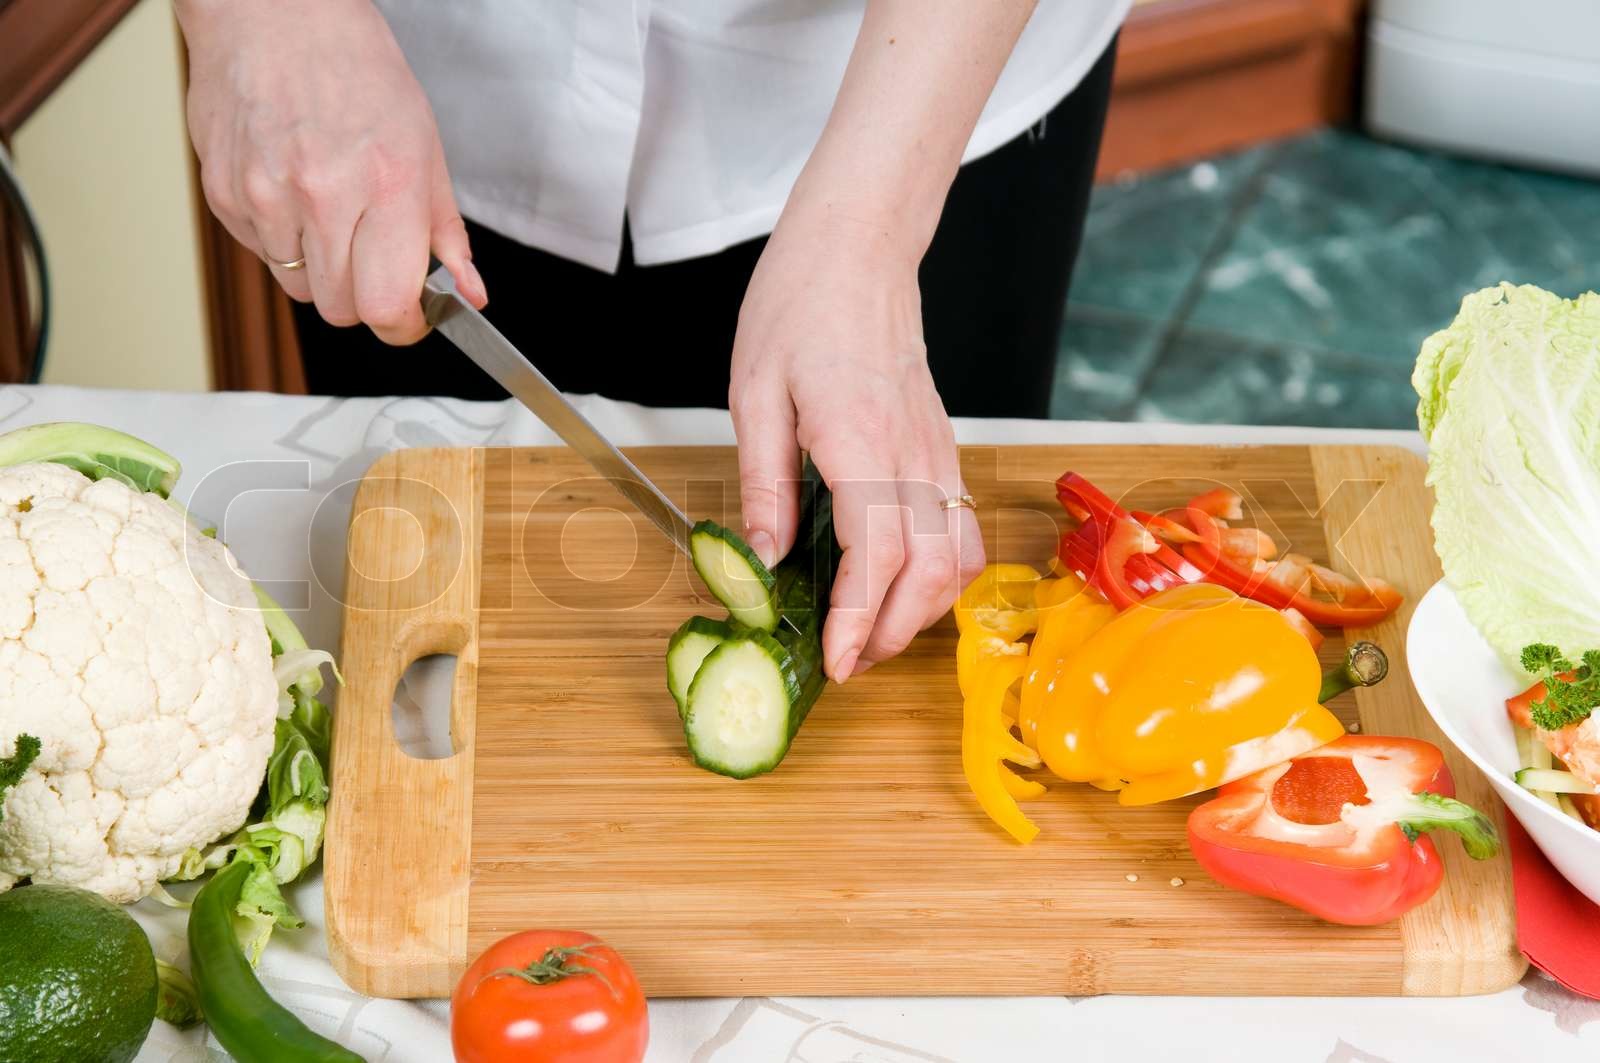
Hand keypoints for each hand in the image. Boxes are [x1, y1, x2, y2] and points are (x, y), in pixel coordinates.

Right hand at [177, 0, 485, 343]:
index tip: (411, 318)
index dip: (403, 326)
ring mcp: (265, 197)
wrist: (274, 13)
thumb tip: (470, 294)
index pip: (388, 305)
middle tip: (373, 261)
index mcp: (385, 186)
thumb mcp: (425, 147)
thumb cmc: (356, 70)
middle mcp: (322, 197)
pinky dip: (283, 241)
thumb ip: (446, 233)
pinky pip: (261, 255)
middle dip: (364, 299)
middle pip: (340, 310)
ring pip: (299, 289)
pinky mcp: (223, 195)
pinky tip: (293, 192)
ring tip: (331, 214)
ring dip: (321, 271)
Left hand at [730, 210, 984, 679]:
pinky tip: (900, 582)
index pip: (876, 556)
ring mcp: (938, 450)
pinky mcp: (943, 446)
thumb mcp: (755, 393)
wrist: (858, 247)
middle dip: (892, 631)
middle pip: (931, 572)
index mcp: (861, 439)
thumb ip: (763, 483)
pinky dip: (940, 573)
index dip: (857, 619)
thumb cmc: (801, 304)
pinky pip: (961, 526)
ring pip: (959, 557)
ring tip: (871, 632)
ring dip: (923, 609)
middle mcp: (914, 452)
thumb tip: (764, 558)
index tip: (831, 658)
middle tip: (845, 661)